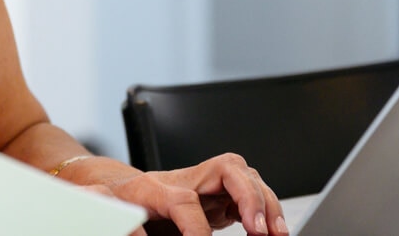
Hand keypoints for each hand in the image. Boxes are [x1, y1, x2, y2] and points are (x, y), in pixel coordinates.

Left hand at [93, 154, 287, 235]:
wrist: (121, 192)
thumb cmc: (123, 207)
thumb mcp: (122, 219)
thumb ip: (137, 228)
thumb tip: (149, 234)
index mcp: (156, 185)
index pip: (183, 199)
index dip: (196, 227)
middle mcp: (187, 177)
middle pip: (228, 168)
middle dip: (249, 198)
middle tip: (260, 231)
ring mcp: (207, 182)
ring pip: (245, 177)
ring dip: (266, 203)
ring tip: (277, 232)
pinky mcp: (220, 195)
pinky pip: (249, 195)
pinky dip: (265, 210)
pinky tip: (274, 230)